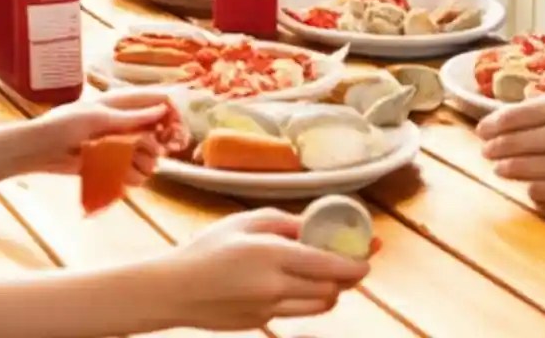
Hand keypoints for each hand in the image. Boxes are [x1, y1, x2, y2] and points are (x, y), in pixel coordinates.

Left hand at [33, 91, 188, 176]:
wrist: (40, 150)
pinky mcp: (115, 165)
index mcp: (123, 103)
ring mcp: (122, 145)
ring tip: (129, 163)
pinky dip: (133, 177)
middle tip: (155, 151)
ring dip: (146, 162)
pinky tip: (122, 176)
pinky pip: (136, 174)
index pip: (160, 102)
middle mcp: (127, 123)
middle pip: (162, 132)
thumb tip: (162, 109)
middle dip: (162, 143)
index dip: (172, 114)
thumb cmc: (63, 124)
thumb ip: (131, 116)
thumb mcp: (98, 117)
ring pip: (151, 156)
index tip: (175, 130)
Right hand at [164, 208, 369, 329]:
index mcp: (271, 255)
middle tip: (353, 261)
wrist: (173, 289)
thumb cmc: (207, 248)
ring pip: (320, 305)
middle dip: (349, 276)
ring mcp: (268, 309)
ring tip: (328, 273)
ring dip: (332, 290)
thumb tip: (317, 226)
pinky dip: (306, 298)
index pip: (330, 263)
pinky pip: (297, 311)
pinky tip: (293, 283)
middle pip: (332, 287)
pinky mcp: (262, 323)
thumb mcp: (245, 221)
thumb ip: (285, 222)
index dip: (358, 262)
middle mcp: (274, 286)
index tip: (372, 254)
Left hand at [477, 95, 544, 208]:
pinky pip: (537, 192)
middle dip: (492, 149)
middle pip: (509, 143)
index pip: (512, 116)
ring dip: (504, 169)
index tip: (482, 131)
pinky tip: (535, 186)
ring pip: (517, 168)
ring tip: (502, 169)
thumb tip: (503, 122)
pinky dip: (532, 189)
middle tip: (487, 152)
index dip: (491, 125)